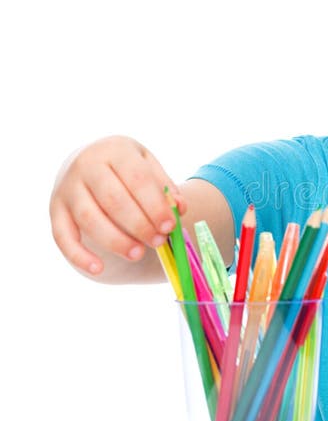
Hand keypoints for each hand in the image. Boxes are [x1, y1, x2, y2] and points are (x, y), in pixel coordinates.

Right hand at [50, 135, 184, 275]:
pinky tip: (98, 269)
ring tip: (138, 254)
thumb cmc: (127, 169)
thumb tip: (179, 209)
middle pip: (113, 200)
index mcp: (116, 151)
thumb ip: (166, 188)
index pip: (137, 179)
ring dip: (115, 241)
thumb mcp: (149, 167)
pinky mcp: (55, 209)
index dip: (155, 205)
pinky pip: (62, 236)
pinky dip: (78, 255)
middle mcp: (86, 165)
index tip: (170, 226)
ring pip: (89, 219)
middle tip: (158, 241)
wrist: (90, 161)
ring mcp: (67, 188)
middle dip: (139, 225)